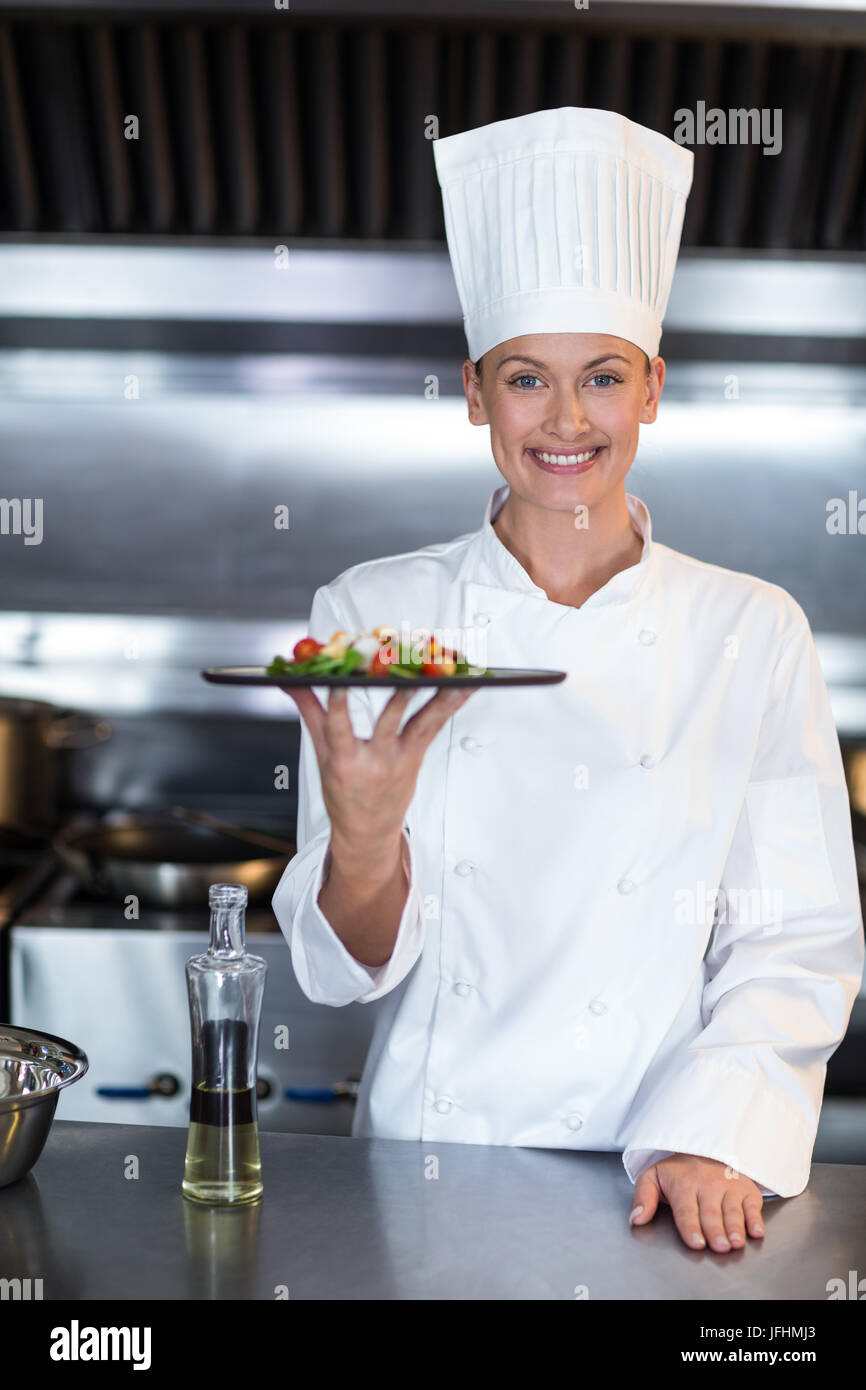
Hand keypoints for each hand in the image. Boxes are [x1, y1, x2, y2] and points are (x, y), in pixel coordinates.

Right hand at [283, 684, 474, 861]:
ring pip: (423, 723)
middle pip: (390, 720)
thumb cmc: (342, 792)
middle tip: (408, 666)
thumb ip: (309, 710)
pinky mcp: (418, 756)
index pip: (338, 726)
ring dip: (441, 697)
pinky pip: (437, 727)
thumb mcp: (320, 753)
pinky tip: (468, 685)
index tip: (340, 679)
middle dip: (400, 693)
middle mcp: (376, 759)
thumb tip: (287, 678)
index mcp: (344, 760)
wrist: (367, 831)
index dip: (338, 702)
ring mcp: (401, 758)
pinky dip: (452, 704)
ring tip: (457, 674)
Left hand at [629, 1153, 764, 1251]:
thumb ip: (644, 1198)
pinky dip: (755, 1217)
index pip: (686, 1210)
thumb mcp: (654, 1177)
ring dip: (735, 1227)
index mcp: (684, 1185)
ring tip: (736, 1242)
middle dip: (715, 1230)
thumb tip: (636, 1219)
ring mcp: (729, 1187)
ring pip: (732, 1210)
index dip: (691, 1227)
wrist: (705, 1148)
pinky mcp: (746, 1189)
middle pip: (711, 1213)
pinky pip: (752, 1204)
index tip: (696, 1242)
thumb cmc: (679, 1171)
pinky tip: (755, 1230)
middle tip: (719, 1246)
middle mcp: (708, 1185)